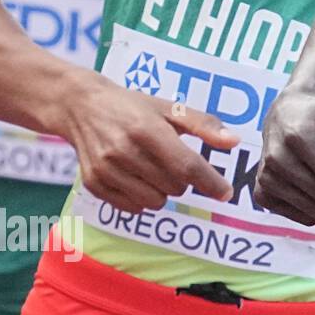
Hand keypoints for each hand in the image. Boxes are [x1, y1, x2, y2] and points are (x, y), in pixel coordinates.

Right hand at [58, 73, 239, 212]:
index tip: (226, 193)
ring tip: (154, 169)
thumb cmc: (133, 106)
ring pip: (155, 202)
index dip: (210, 182)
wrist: (80, 106)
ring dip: (163, 191)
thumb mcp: (169, 108)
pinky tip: (136, 178)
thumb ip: (204, 125)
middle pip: (174, 187)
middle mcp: (125, 151)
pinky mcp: (93, 183)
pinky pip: (132, 208)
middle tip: (172, 161)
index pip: (187, 166)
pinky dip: (142, 199)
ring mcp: (106, 169)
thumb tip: (234, 141)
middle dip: (183, 180)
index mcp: (148, 129)